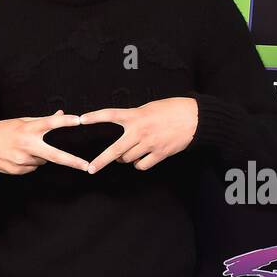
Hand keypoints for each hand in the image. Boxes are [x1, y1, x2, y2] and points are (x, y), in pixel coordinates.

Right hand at [0, 110, 86, 174]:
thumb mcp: (22, 121)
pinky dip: (29, 162)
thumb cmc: (3, 130)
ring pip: (42, 161)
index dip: (65, 122)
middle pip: (55, 155)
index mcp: (28, 129)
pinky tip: (18, 156)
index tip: (79, 120)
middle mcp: (27, 145)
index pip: (50, 123)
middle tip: (86, 166)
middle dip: (72, 161)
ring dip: (39, 156)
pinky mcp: (18, 170)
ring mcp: (22, 160)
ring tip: (24, 149)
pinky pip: (32, 167)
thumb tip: (61, 114)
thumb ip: (43, 120)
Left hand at [82, 98, 197, 172]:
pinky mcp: (160, 153)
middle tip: (91, 169)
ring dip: (125, 159)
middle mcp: (140, 131)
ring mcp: (150, 144)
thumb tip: (126, 129)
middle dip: (101, 161)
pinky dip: (139, 164)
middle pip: (115, 150)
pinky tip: (141, 159)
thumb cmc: (173, 110)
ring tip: (129, 153)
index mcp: (136, 115)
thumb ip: (135, 117)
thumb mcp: (150, 108)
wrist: (195, 118)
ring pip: (128, 159)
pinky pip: (142, 165)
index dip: (95, 117)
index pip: (110, 115)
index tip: (80, 119)